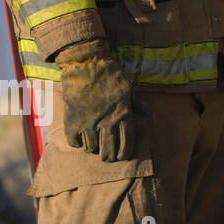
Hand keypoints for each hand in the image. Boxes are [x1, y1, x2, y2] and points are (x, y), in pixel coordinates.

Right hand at [56, 39, 134, 161]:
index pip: (126, 143)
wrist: (87, 67)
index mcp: (123, 116)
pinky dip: (77, 143)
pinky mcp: (72, 122)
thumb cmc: (111, 77)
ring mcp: (89, 124)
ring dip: (94, 149)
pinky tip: (81, 140)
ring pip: (91, 148)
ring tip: (95, 146)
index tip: (122, 156)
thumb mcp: (129, 89)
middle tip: (108, 156)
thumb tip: (150, 115)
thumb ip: (139, 105)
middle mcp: (107, 123)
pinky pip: (74, 142)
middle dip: (109, 156)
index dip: (124, 153)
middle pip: (108, 151)